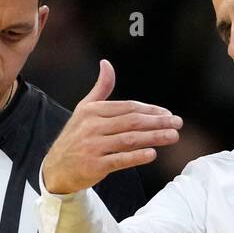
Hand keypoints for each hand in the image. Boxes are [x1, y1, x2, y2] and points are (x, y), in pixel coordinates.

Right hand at [41, 58, 181, 194]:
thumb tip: (107, 63)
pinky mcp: (94, 165)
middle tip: (177, 123)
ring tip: (173, 136)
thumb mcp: (84, 110)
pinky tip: (152, 154)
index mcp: (92, 111)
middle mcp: (92, 126)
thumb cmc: (74, 138)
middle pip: (132, 121)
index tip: (168, 114)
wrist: (56, 168)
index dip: (150, 110)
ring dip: (154, 137)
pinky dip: (136, 157)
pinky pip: (119, 160)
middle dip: (157, 122)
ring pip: (129, 139)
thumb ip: (100, 89)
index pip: (128, 107)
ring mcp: (93, 146)